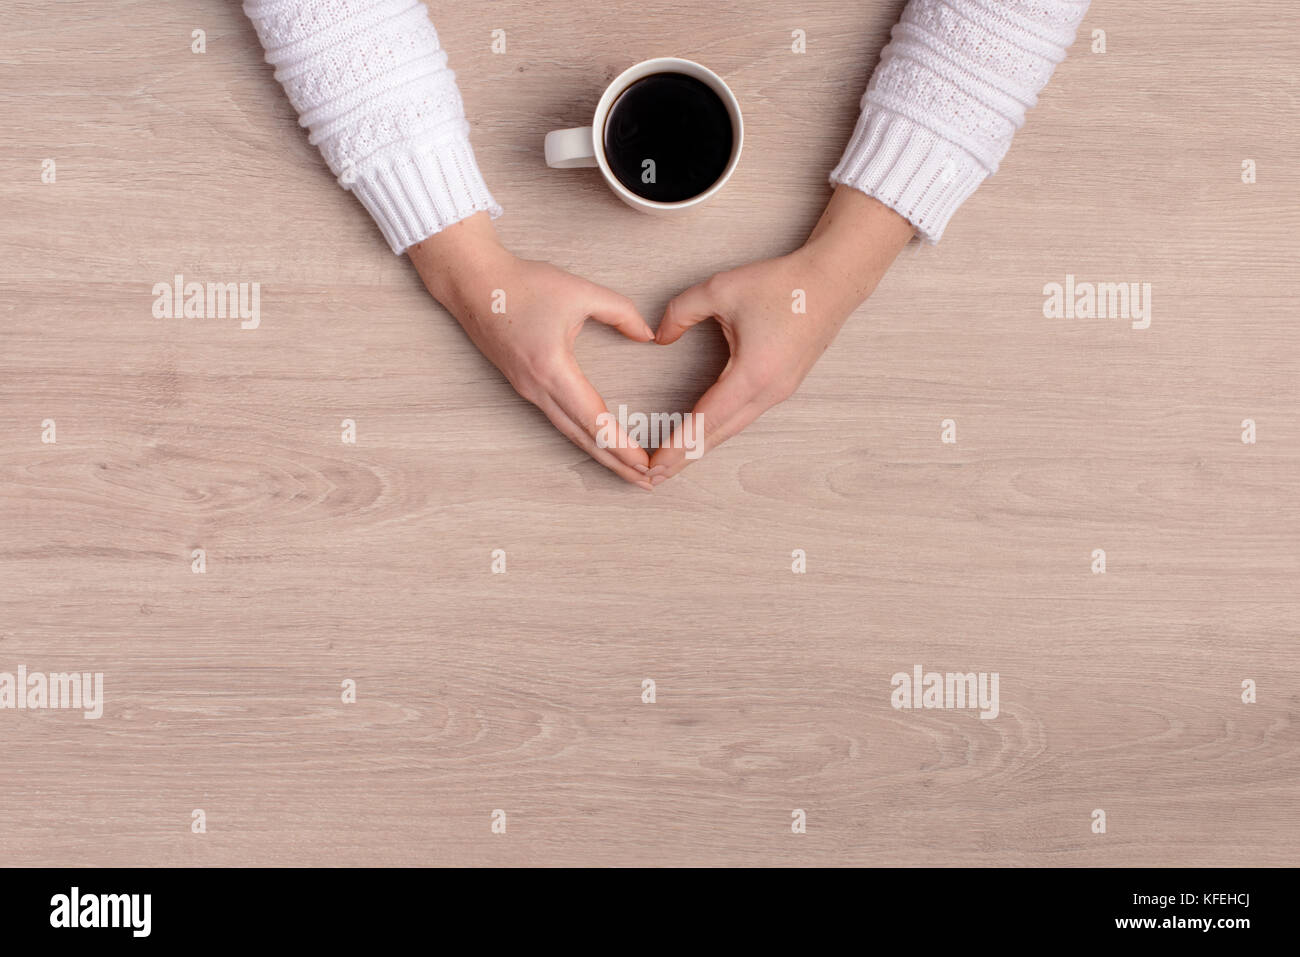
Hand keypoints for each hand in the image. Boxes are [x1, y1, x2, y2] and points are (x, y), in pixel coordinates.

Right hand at [408, 213, 655, 489]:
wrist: (473, 283)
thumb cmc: (524, 284)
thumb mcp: (580, 291)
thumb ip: (620, 312)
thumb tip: (648, 335)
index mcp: (552, 369)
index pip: (593, 418)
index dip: (621, 445)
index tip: (645, 463)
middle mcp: (538, 389)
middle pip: (582, 437)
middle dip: (616, 463)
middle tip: (647, 482)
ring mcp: (528, 391)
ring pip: (569, 433)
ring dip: (600, 454)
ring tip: (628, 471)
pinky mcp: (524, 387)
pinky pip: (558, 421)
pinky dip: (582, 437)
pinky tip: (597, 444)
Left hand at [648, 187, 914, 480]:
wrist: (833, 281)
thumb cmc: (781, 284)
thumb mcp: (720, 289)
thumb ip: (681, 312)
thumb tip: (658, 337)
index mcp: (753, 373)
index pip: (705, 418)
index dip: (677, 444)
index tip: (653, 465)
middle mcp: (769, 392)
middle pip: (719, 435)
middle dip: (685, 458)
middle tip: (653, 478)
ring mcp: (780, 392)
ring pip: (733, 429)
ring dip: (702, 447)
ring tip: (674, 463)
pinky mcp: (784, 386)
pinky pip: (745, 416)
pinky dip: (720, 431)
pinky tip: (705, 435)